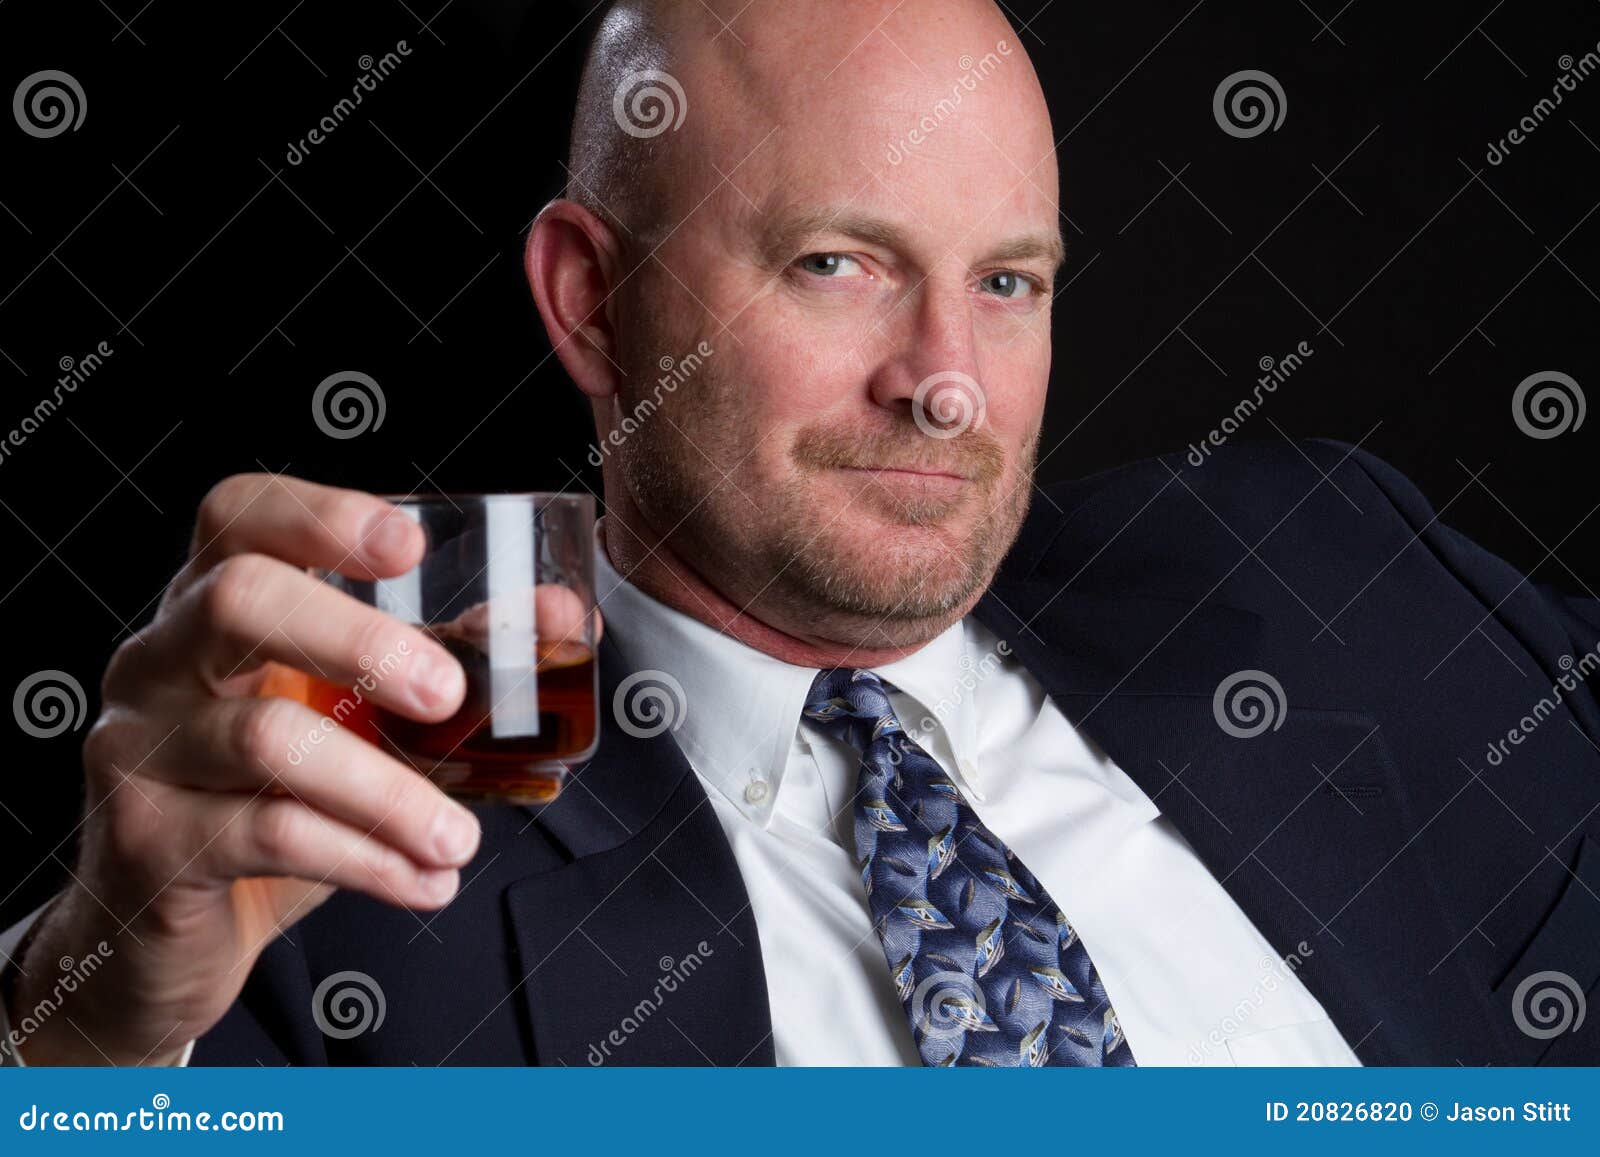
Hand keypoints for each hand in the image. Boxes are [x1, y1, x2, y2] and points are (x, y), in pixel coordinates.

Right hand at [8, 476, 494, 1064]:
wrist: (165, 939)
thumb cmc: (271, 803)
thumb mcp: (354, 726)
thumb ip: (444, 666)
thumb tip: (564, 619)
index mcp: (211, 609)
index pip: (238, 515)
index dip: (318, 514)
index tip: (410, 545)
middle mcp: (159, 660)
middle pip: (241, 600)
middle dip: (362, 639)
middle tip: (450, 694)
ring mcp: (140, 748)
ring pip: (268, 740)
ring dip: (389, 792)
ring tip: (459, 839)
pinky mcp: (145, 839)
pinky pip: (269, 835)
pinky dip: (367, 860)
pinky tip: (424, 882)